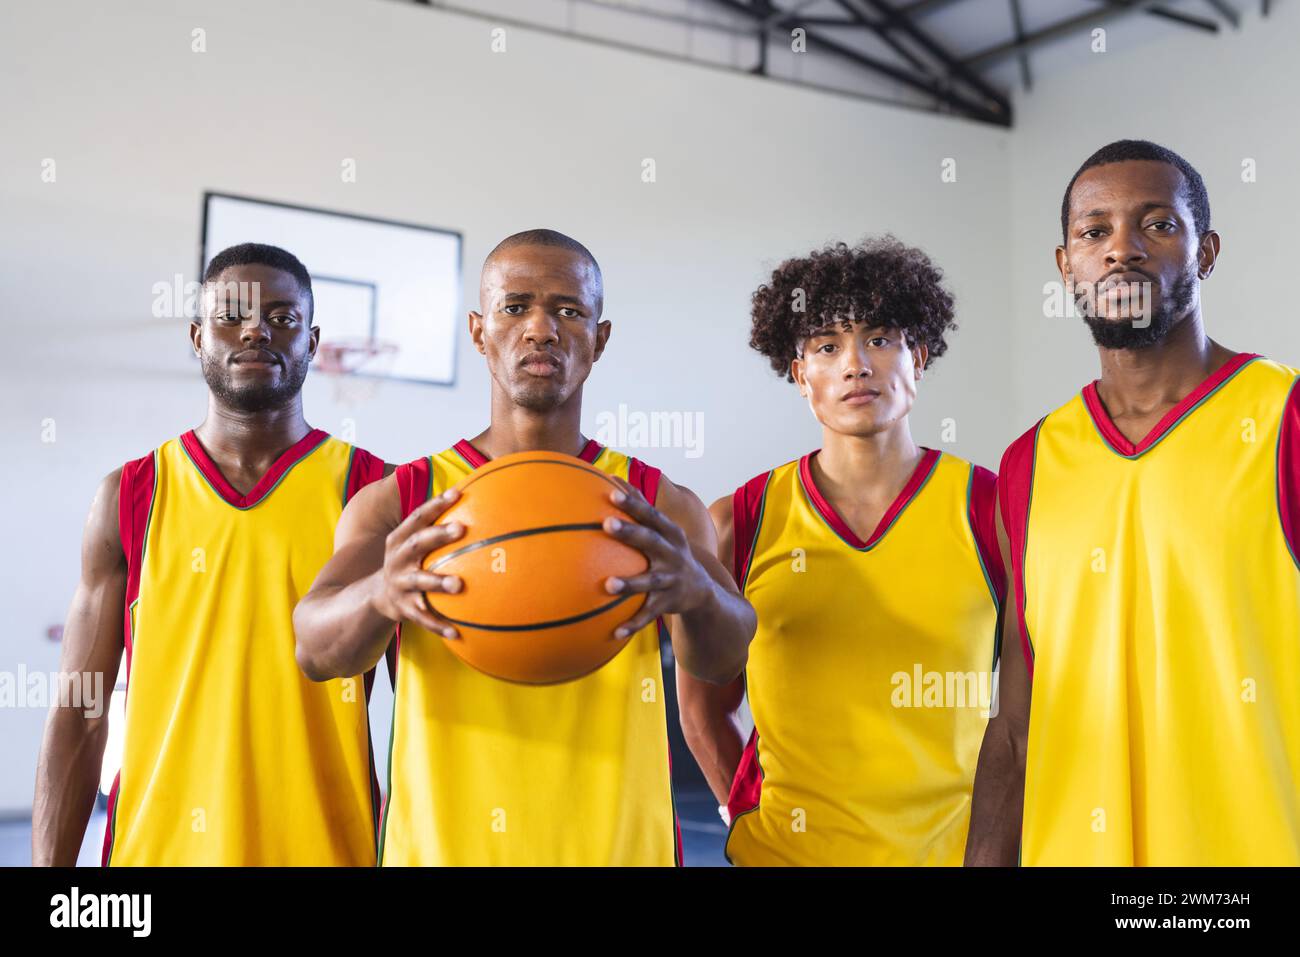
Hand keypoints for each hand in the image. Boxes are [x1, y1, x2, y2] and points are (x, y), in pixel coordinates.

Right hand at [372, 486, 465, 638]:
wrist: (377, 596)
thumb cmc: (410, 561)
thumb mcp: (413, 542)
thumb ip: (435, 526)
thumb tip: (473, 499)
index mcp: (400, 539)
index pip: (417, 517)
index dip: (436, 504)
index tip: (457, 493)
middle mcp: (397, 559)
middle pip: (417, 543)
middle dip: (438, 535)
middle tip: (461, 528)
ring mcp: (400, 584)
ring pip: (420, 582)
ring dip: (438, 582)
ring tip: (459, 584)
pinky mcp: (404, 608)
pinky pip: (423, 617)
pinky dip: (439, 625)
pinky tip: (457, 632)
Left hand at [602, 479, 711, 638]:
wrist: (703, 591)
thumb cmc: (671, 552)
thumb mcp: (664, 530)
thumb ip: (639, 507)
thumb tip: (612, 478)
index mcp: (669, 534)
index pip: (651, 514)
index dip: (633, 503)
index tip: (612, 491)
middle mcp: (672, 554)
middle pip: (650, 541)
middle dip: (630, 533)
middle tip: (607, 524)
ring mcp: (671, 580)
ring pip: (649, 582)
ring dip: (630, 584)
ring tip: (608, 586)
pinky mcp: (668, 603)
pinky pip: (648, 615)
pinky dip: (633, 624)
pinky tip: (615, 633)